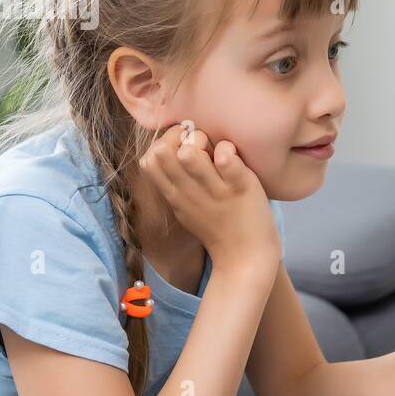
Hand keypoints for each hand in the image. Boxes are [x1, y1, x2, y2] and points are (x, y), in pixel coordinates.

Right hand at [137, 123, 280, 273]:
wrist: (246, 258)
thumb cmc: (218, 228)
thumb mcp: (186, 207)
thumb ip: (176, 182)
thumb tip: (171, 149)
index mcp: (175, 196)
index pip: (148, 160)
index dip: (164, 143)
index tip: (184, 146)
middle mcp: (189, 192)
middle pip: (162, 151)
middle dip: (181, 137)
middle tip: (202, 145)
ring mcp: (214, 190)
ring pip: (189, 153)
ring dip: (203, 141)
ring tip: (217, 151)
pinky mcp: (240, 188)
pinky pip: (226, 158)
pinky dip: (228, 150)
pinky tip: (234, 158)